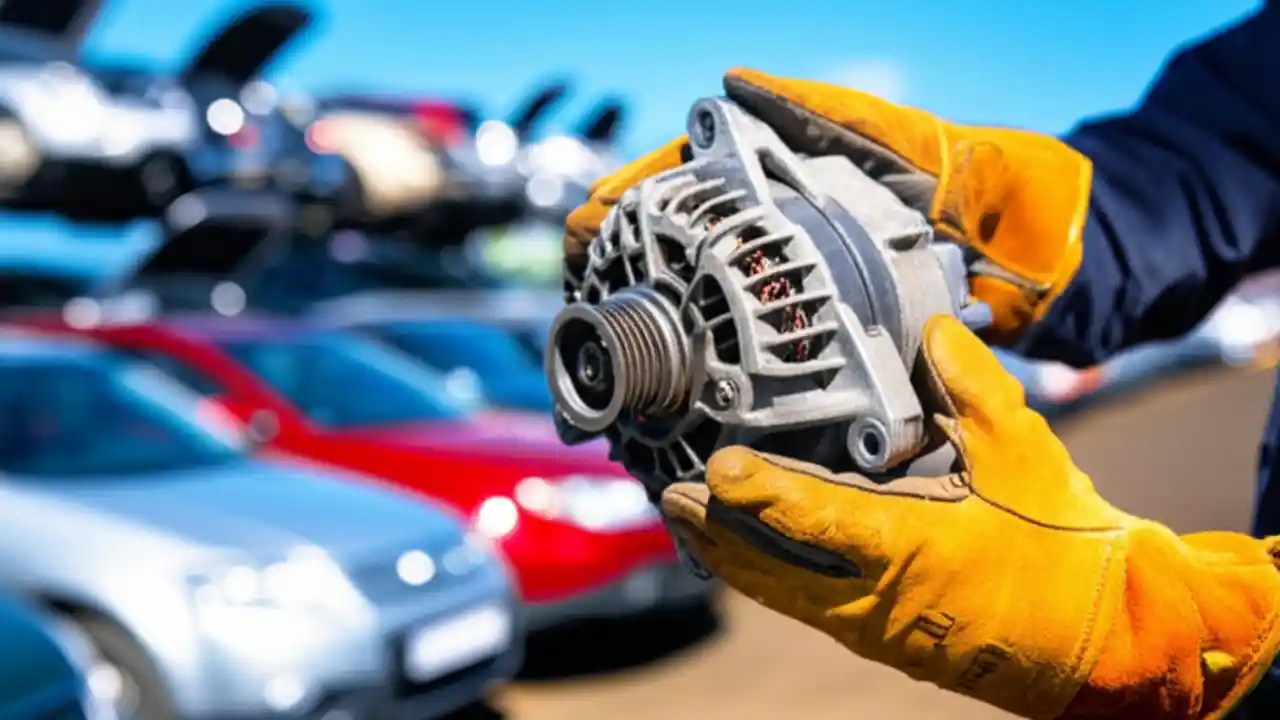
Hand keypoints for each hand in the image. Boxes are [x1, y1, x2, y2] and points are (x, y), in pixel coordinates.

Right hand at [565, 68, 1091, 339]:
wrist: (1051, 257)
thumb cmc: (988, 186)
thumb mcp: (908, 140)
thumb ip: (829, 114)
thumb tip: (732, 88)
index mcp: (794, 175)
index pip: (688, 185)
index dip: (633, 207)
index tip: (591, 231)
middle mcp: (790, 233)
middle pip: (686, 252)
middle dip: (630, 276)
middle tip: (588, 305)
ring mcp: (809, 285)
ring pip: (716, 307)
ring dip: (665, 332)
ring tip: (620, 360)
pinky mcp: (834, 336)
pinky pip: (767, 352)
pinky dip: (726, 372)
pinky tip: (694, 396)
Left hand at [661, 315, 1279, 719]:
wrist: (1101, 639)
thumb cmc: (1065, 550)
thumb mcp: (1026, 455)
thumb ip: (973, 389)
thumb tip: (932, 331)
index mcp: (912, 548)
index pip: (817, 517)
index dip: (761, 491)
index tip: (714, 467)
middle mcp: (876, 597)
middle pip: (771, 565)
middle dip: (714, 528)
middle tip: (668, 490)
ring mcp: (871, 625)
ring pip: (778, 589)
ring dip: (727, 553)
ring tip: (683, 518)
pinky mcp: (877, 636)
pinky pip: (800, 602)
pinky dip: (761, 574)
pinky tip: (740, 553)